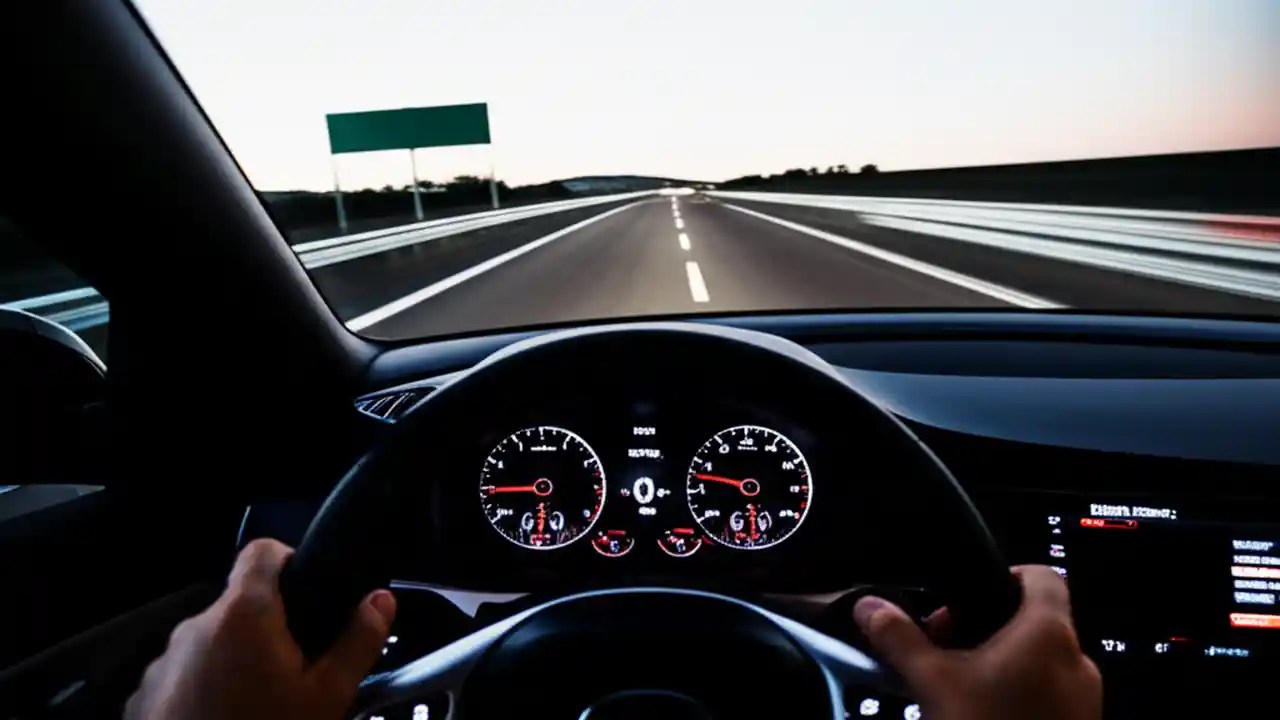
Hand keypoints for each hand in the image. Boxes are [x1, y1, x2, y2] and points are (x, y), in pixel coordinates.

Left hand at [125, 539, 395, 719]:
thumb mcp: (327, 696)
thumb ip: (357, 641)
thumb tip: (380, 601)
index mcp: (244, 615)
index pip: (262, 551)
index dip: (288, 562)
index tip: (307, 592)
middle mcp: (196, 628)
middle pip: (240, 605)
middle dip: (269, 630)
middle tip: (296, 672)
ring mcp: (163, 662)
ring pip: (212, 643)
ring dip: (235, 662)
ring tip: (259, 705)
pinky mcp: (145, 695)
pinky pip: (184, 676)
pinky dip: (205, 689)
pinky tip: (226, 718)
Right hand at [853, 565, 1101, 719]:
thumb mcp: (933, 681)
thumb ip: (900, 638)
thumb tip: (870, 607)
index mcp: (1048, 632)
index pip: (1043, 575)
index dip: (1006, 574)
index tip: (969, 597)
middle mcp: (1078, 659)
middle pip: (1035, 619)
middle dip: (988, 626)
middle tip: (947, 647)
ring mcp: (1086, 697)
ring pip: (1043, 659)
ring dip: (1004, 661)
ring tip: (962, 683)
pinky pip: (1053, 692)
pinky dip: (1022, 690)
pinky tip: (986, 711)